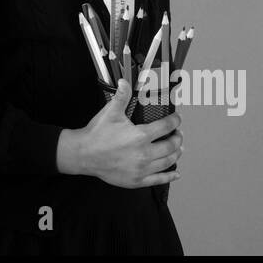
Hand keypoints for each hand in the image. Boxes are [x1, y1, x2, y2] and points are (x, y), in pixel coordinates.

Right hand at [56, 78, 182, 188]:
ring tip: (178, 149)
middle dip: (177, 138)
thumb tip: (125, 82)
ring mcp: (141, 168)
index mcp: (140, 136)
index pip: (166, 127)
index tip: (177, 118)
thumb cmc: (97, 135)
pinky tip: (175, 172)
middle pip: (171, 146)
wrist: (84, 154)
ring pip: (167, 162)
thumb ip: (121, 96)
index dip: (175, 121)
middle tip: (178, 134)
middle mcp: (144, 153)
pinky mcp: (137, 180)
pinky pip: (159, 179)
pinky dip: (169, 176)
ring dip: (176, 154)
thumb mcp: (110, 112)